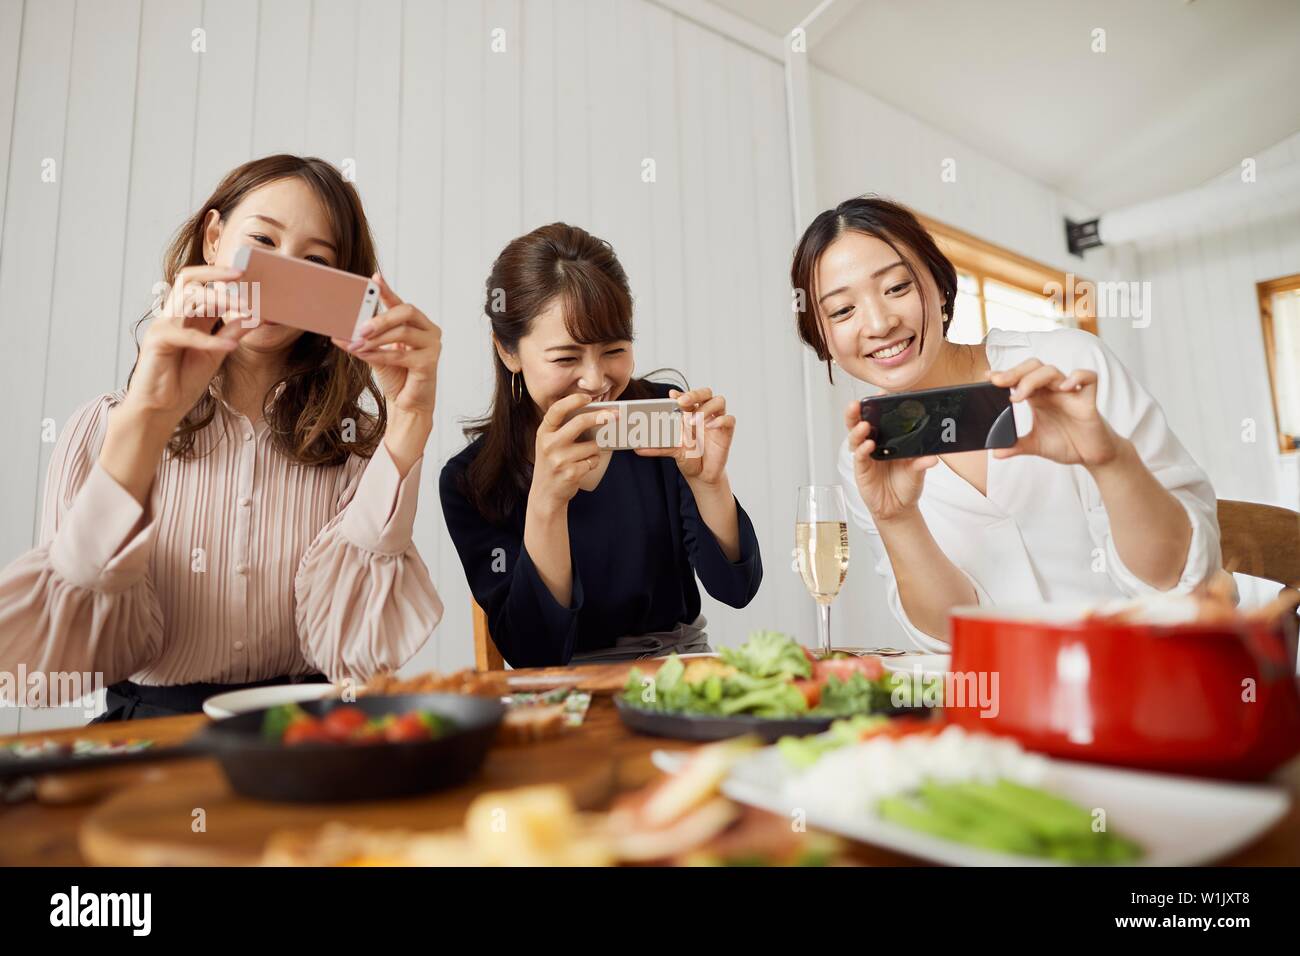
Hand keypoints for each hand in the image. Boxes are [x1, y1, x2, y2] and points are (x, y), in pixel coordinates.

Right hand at [122, 264, 253, 426]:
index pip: (202, 286)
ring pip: (187, 297)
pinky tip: (230, 347)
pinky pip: (186, 335)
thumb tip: (256, 316)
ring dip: (218, 299)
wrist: (160, 408)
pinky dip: (210, 340)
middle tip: (243, 275)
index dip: (223, 279)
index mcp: (186, 316)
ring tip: (245, 308)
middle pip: (190, 281)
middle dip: (216, 274)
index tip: (250, 276)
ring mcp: (163, 325)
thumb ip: (232, 333)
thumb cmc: (183, 380)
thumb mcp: (216, 353)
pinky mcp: (157, 341)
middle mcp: (173, 316)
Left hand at [332, 273, 441, 416]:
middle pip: (407, 311)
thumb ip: (362, 341)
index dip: (387, 290)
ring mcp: (432, 346)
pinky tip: (367, 355)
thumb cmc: (396, 376)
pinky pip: (402, 354)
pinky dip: (381, 354)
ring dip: (377, 339)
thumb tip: (338, 334)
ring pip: (403, 332)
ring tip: (358, 344)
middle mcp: (428, 331)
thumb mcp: (375, 353)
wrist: (407, 404)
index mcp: (416, 324)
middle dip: (382, 318)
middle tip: (360, 327)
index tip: (374, 279)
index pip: (400, 303)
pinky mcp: (430, 362)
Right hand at [529, 393, 616, 509]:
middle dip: (600, 417)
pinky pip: (593, 460)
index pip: (557, 410)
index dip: (573, 400)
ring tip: (584, 456)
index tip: (587, 397)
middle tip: (615, 415)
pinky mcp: (571, 473)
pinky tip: (582, 467)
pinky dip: (592, 462)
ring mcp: (559, 460)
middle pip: (580, 423)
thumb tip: (596, 415)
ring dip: (595, 450)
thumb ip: (564, 429)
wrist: (545, 494)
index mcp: (544, 432)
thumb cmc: (552, 464)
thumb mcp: (550, 443)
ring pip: (592, 445)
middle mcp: (549, 444)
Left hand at [636, 387, 733, 487]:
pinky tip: (711, 426)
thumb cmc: (688, 457)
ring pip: (719, 401)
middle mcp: (705, 413)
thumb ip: (657, 447)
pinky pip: (729, 419)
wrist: (702, 474)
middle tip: (682, 402)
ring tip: (693, 421)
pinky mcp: (727, 431)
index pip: (688, 396)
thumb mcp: (672, 451)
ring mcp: (717, 421)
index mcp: (691, 413)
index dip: (681, 393)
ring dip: (706, 408)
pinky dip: (721, 420)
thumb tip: (637, 448)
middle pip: (705, 392)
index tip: (671, 396)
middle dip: (694, 394)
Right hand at [843, 399, 936, 522]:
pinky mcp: (862, 470)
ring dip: (858, 430)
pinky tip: (869, 445)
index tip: (881, 393)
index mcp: (887, 439)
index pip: (879, 418)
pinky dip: (862, 450)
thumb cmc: (906, 484)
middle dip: (856, 413)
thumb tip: (933, 457)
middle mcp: (874, 444)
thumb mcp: (918, 471)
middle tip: (857, 403)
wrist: (899, 508)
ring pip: (855, 438)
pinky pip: (859, 457)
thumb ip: (922, 462)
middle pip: (859, 424)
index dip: (877, 405)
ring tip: (864, 425)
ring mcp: (866, 456)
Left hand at [990, 360, 1120, 466]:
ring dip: (1033, 379)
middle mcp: (1053, 392)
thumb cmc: (1067, 443)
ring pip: (1053, 371)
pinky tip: (1064, 388)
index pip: (1020, 377)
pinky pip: (1089, 378)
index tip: (987, 378)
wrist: (1093, 456)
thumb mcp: (1036, 445)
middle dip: (1015, 372)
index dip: (1005, 374)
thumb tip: (995, 453)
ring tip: (1020, 396)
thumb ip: (1016, 446)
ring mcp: (1070, 394)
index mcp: (1038, 398)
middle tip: (998, 383)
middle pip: (1034, 367)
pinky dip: (1078, 377)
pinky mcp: (1088, 402)